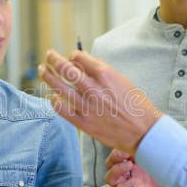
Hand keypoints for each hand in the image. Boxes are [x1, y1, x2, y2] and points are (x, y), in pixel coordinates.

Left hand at [38, 49, 161, 154]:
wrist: (143, 131)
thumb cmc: (135, 105)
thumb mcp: (121, 80)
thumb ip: (101, 73)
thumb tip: (82, 64)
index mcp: (105, 74)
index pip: (78, 57)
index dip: (72, 55)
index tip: (70, 57)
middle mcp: (93, 88)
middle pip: (65, 69)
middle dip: (53, 59)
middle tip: (48, 55)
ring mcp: (86, 106)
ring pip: (59, 87)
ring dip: (48, 76)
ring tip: (42, 70)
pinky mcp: (83, 122)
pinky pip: (61, 109)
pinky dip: (54, 101)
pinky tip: (53, 97)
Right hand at [105, 151, 186, 186]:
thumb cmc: (183, 177)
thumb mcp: (171, 156)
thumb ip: (161, 145)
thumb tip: (155, 126)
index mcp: (141, 162)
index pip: (119, 154)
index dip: (118, 150)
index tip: (126, 147)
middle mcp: (135, 174)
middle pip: (111, 165)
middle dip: (114, 159)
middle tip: (126, 158)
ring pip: (110, 180)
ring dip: (116, 172)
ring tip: (129, 168)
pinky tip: (131, 184)